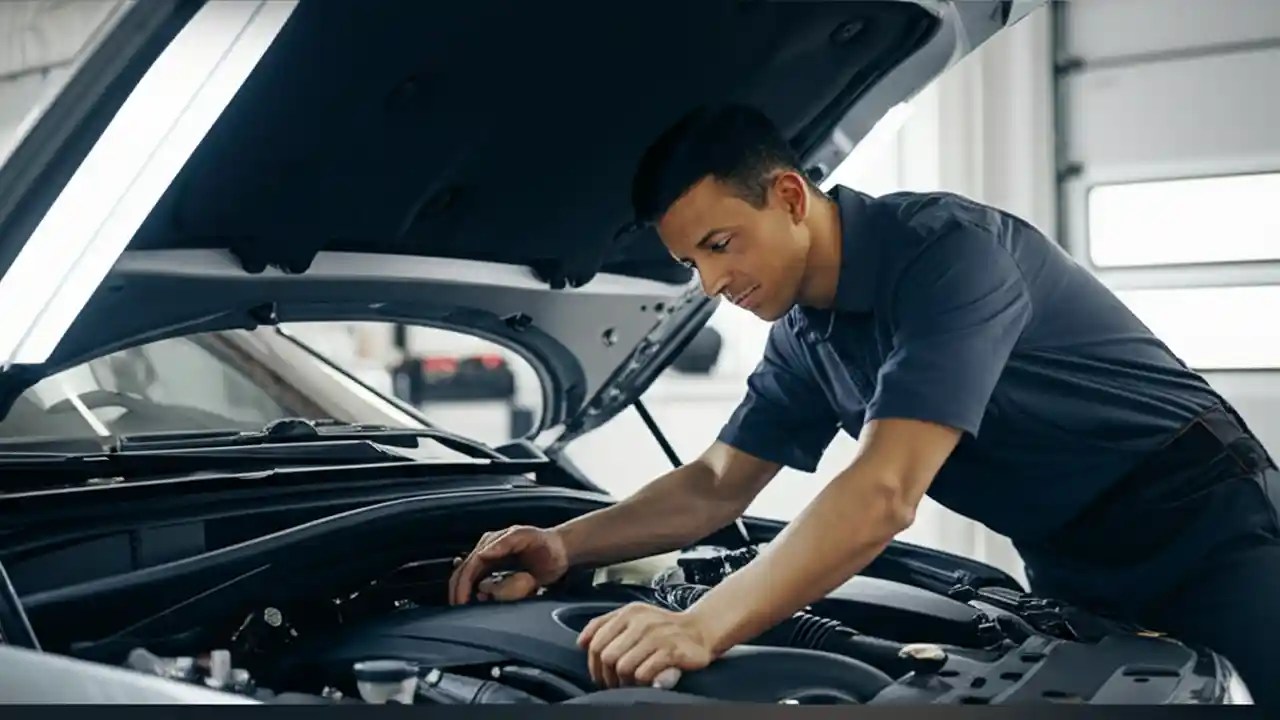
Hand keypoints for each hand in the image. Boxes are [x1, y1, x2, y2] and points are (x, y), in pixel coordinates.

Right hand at [448, 525, 568, 604]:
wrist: (560, 550)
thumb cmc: (546, 544)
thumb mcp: (526, 538)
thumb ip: (504, 544)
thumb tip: (482, 554)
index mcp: (492, 541)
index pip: (470, 564)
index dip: (463, 583)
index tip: (461, 600)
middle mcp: (488, 549)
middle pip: (465, 572)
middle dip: (459, 590)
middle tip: (458, 608)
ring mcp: (491, 559)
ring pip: (470, 577)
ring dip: (466, 591)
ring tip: (465, 607)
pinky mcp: (497, 569)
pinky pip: (481, 582)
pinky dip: (476, 592)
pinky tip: (478, 600)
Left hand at [577, 603, 715, 688]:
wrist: (699, 629)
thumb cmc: (662, 628)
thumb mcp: (634, 618)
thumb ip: (606, 625)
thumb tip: (581, 643)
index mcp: (628, 613)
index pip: (595, 641)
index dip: (593, 664)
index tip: (601, 675)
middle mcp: (641, 621)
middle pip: (607, 656)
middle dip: (609, 675)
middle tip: (617, 683)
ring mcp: (657, 635)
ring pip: (624, 666)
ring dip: (626, 681)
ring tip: (633, 682)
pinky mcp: (671, 651)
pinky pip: (644, 673)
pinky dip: (642, 682)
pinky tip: (648, 680)